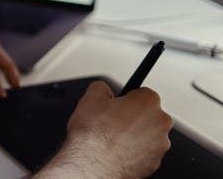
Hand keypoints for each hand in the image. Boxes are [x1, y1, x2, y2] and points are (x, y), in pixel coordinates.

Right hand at [37, 81, 171, 177]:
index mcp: (148, 102)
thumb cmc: (95, 134)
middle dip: (133, 116)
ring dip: (134, 134)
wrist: (94, 164)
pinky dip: (134, 150)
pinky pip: (145, 151)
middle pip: (148, 114)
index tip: (117, 105)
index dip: (126, 99)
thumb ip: (102, 87)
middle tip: (113, 121)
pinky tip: (118, 150)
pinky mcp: (155, 162)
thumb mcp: (90, 97)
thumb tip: (104, 90)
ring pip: (148, 134)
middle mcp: (160, 122)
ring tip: (113, 138)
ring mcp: (160, 144)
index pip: (142, 93)